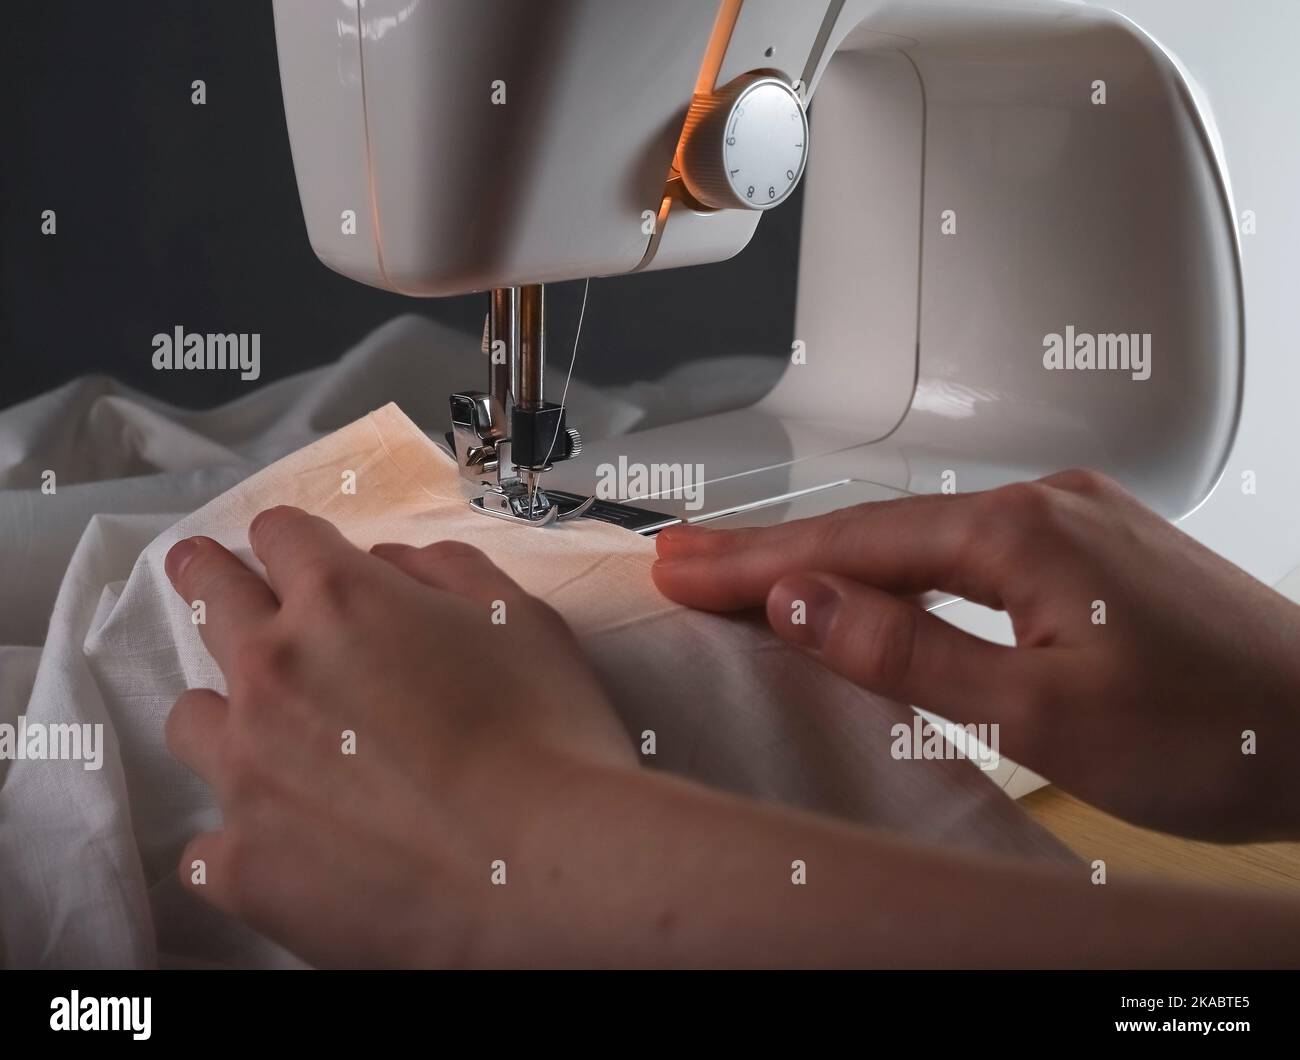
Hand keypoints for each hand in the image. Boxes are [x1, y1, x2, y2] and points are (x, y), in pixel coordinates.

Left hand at [163, 506, 634, 967]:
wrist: (546, 871)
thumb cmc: (548, 738)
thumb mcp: (520, 618)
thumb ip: (445, 570)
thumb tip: (390, 564)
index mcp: (339, 601)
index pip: (281, 536)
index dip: (289, 537)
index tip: (288, 547)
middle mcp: (273, 673)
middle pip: (210, 598)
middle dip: (208, 576)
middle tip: (198, 568)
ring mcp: (245, 771)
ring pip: (193, 718)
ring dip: (225, 713)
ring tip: (266, 737)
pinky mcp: (241, 864)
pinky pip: (205, 843)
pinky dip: (243, 835)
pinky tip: (288, 842)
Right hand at [652, 470, 1299, 841]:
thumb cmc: (1219, 732)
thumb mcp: (1043, 712)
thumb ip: (909, 652)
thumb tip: (801, 602)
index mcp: (1020, 532)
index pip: (847, 543)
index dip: (751, 559)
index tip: (677, 563)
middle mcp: (1044, 505)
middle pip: (875, 527)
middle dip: (772, 547)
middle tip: (687, 556)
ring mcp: (1072, 522)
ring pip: (919, 537)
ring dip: (833, 558)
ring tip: (754, 574)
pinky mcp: (1091, 553)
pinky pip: (967, 549)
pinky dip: (901, 570)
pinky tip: (876, 584)